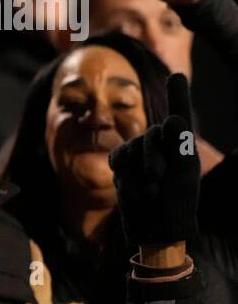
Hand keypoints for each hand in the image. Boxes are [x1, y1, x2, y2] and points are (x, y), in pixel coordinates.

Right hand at [110, 72, 199, 246]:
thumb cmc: (176, 202)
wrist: (152, 227)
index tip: (174, 76)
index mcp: (182, 146)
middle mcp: (161, 146)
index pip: (179, 115)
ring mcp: (140, 154)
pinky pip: (118, 157)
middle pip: (153, 134)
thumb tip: (173, 118)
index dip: (177, 95)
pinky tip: (130, 185)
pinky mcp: (122, 164)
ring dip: (138, 168)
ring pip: (133, 146)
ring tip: (147, 190)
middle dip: (153, 154)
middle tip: (156, 178)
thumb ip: (180, 145)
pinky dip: (123, 171)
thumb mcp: (185, 174)